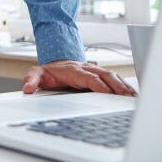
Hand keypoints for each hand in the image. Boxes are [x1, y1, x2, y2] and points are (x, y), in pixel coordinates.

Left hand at [22, 60, 136, 96]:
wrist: (54, 63)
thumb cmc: (48, 72)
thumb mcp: (36, 74)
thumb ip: (32, 80)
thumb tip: (27, 88)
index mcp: (73, 70)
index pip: (89, 78)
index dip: (98, 85)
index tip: (108, 94)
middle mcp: (86, 68)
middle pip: (105, 76)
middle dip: (117, 87)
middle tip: (128, 98)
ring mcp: (94, 71)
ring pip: (112, 77)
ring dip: (124, 86)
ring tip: (135, 98)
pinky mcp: (100, 75)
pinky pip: (115, 79)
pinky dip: (125, 86)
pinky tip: (133, 95)